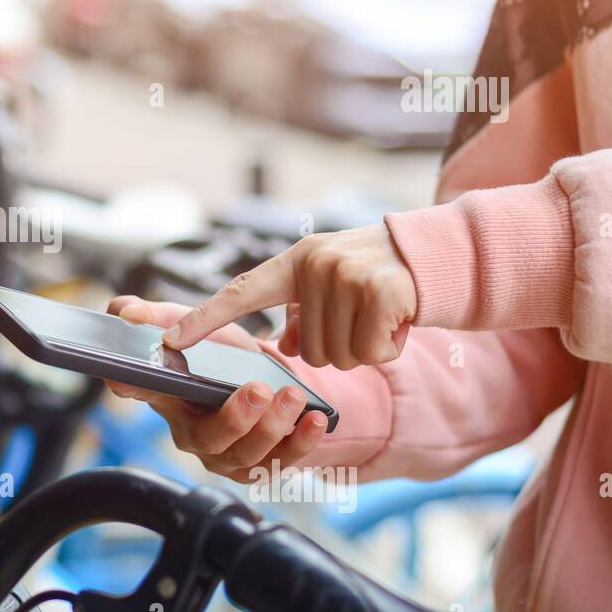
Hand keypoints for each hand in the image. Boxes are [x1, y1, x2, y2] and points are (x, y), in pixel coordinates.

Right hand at [105, 297, 326, 482]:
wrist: (265, 380)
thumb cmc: (221, 356)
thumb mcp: (194, 326)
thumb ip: (159, 314)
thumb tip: (125, 310)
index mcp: (168, 398)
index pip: (140, 390)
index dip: (131, 385)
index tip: (128, 378)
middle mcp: (193, 434)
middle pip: (207, 438)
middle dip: (235, 417)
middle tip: (259, 389)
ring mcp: (226, 456)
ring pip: (246, 455)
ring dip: (273, 427)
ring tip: (293, 396)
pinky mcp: (260, 467)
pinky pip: (280, 463)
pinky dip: (301, 444)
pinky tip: (315, 420)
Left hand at [163, 224, 416, 369]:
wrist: (443, 255)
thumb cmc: (382, 276)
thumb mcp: (334, 284)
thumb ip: (302, 312)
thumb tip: (282, 346)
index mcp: (296, 261)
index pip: (239, 293)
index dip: (203, 320)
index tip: (168, 341)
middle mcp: (316, 264)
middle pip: (305, 350)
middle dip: (337, 347)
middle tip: (364, 319)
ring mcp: (346, 276)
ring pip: (336, 356)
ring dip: (364, 349)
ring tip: (382, 317)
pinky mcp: (381, 293)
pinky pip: (369, 353)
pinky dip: (388, 348)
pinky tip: (400, 322)